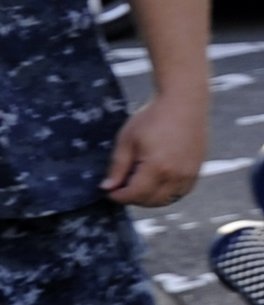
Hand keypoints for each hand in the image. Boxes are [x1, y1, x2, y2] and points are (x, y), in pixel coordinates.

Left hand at [103, 88, 207, 208]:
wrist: (183, 103)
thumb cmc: (153, 118)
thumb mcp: (127, 140)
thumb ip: (117, 167)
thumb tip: (107, 188)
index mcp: (157, 168)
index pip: (135, 195)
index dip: (118, 196)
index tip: (109, 192)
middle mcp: (177, 175)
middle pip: (151, 201)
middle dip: (133, 198)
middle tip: (121, 187)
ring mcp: (190, 174)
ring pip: (167, 199)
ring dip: (150, 197)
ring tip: (137, 183)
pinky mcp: (197, 170)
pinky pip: (181, 191)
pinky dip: (166, 192)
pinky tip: (155, 180)